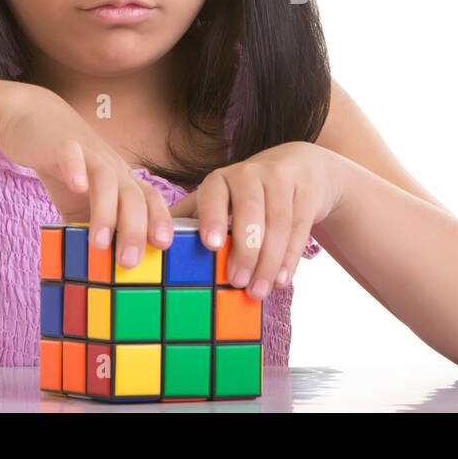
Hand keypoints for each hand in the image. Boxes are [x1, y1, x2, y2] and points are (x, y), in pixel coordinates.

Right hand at [0, 85, 174, 269]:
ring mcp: (88, 153)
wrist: (33, 121)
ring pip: (107, 180)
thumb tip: (97, 271)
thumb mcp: (80, 206)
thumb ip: (90, 230)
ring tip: (99, 242)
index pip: (149, 201)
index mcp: (122, 182)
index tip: (165, 248)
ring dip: (106, 211)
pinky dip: (77, 168)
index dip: (159, 221)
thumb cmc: (65, 168)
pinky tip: (77, 187)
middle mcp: (112, 167)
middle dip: (135, 229)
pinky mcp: (61, 144)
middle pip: (133, 196)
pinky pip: (72, 155)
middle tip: (129, 261)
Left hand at [167, 142, 344, 299]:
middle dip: (244, 249)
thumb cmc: (247, 193)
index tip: (210, 244)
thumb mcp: (220, 199)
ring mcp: (280, 180)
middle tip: (237, 282)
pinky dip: (290, 257)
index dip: (212, 217)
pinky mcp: (305, 192)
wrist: (299, 168)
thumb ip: (193, 218)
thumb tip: (152, 247)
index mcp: (220, 179)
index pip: (213, 194)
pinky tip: (282, 280)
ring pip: (276, 223)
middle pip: (249, 211)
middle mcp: (249, 173)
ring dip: (268, 261)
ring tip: (259, 290)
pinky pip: (298, 227)